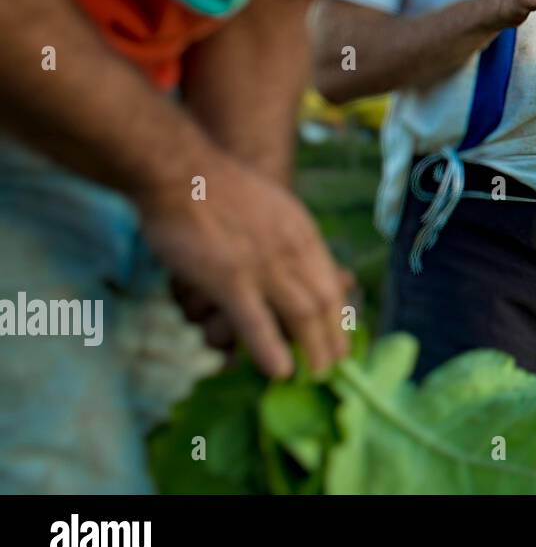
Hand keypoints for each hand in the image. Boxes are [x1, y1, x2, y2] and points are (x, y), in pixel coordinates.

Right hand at [137, 150, 352, 377]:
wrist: (183, 171)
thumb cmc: (221, 190)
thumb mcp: (274, 209)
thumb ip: (290, 239)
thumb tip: (299, 265)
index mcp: (302, 234)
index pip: (331, 283)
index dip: (340, 316)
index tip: (343, 339)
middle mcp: (292, 251)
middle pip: (324, 303)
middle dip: (333, 340)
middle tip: (336, 368)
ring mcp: (264, 265)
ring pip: (300, 315)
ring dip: (314, 349)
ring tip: (318, 375)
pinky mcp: (230, 278)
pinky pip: (256, 321)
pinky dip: (272, 348)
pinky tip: (282, 371)